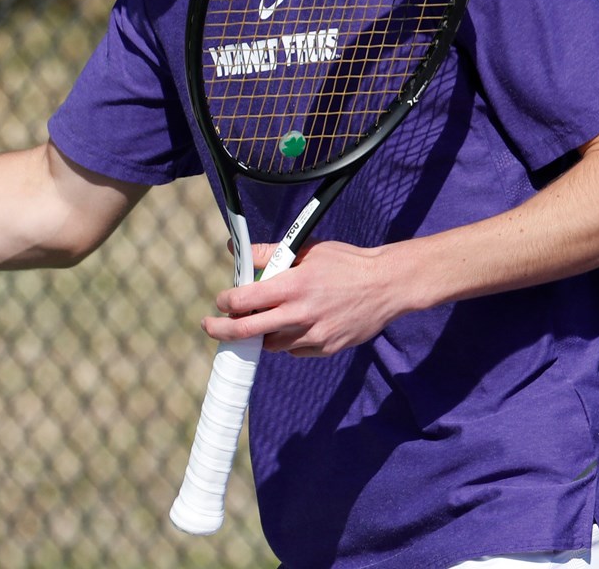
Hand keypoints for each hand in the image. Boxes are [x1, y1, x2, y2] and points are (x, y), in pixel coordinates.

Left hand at [200, 240, 409, 356]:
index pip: (243, 300)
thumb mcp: (307, 249)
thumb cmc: (346, 262)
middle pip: (247, 330)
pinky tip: (295, 324)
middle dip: (221, 330)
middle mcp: (300, 313)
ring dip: (260, 333)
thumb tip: (234, 249)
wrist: (388, 285)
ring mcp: (314, 334)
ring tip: (266, 318)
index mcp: (292, 285)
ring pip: (270, 343)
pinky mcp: (327, 347)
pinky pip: (294, 350)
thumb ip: (268, 252)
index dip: (225, 302)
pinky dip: (287, 340)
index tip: (222, 300)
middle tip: (210, 325)